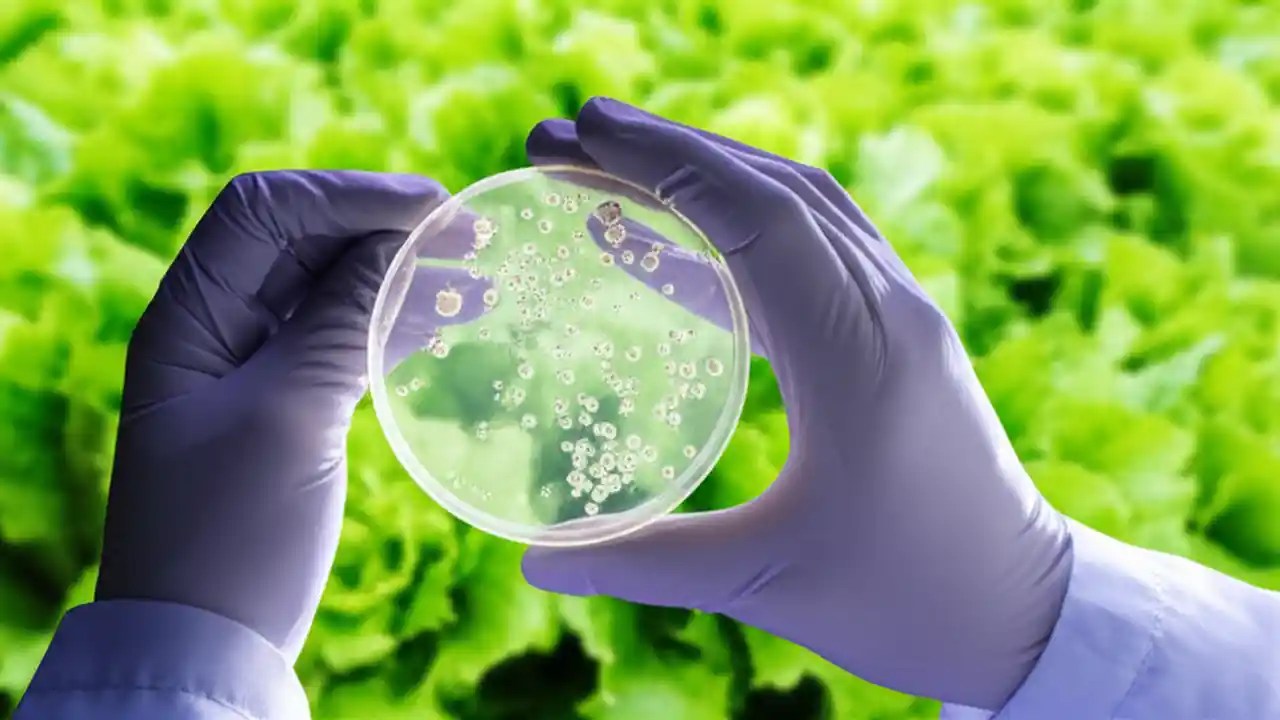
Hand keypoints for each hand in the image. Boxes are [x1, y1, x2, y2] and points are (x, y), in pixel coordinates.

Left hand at [95, 171, 484, 660]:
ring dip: (401, 277)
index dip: (348, 194)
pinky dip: (394, 325)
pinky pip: (343, 340)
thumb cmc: (231, 533)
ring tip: (481, 277)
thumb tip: (399, 241)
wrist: (209, 642)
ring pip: (332, 291)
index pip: (263, 211)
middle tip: (473, 234)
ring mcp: (252, 367)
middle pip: (303, 243)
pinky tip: (449, 321)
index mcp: (189, 318)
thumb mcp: (290, 416)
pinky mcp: (287, 405)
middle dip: (385, 229)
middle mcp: (216, 329)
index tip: (433, 207)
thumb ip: (342, 320)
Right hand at [520, 98, 1074, 709]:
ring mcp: (905, 319)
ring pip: (804, 206)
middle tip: (570, 134)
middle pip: (777, 188)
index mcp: (858, 358)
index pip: (758, 219)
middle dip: (670, 148)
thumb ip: (644, 565)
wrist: (1028, 614)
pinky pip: (821, 248)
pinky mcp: (904, 337)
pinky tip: (685, 248)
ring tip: (617, 165)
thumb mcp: (766, 584)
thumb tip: (536, 562)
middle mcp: (890, 314)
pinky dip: (747, 225)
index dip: (665, 164)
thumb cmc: (906, 601)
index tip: (580, 133)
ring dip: (713, 172)